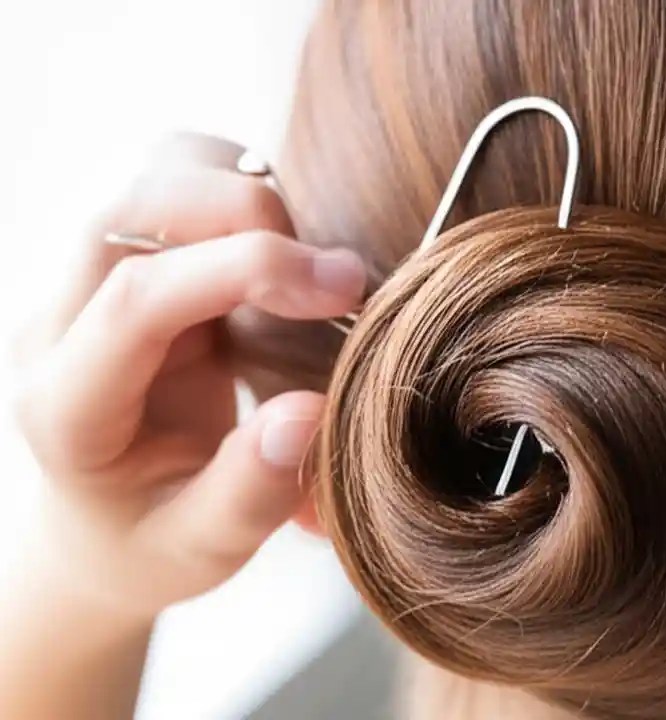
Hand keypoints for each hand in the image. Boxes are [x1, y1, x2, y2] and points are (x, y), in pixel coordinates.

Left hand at [11, 134, 364, 620]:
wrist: (106, 527)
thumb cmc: (152, 542)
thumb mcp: (202, 551)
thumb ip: (251, 493)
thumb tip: (312, 412)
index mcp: (66, 405)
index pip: (138, 299)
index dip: (248, 270)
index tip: (345, 290)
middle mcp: (60, 325)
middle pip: (134, 209)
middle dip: (249, 216)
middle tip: (337, 279)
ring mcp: (90, 282)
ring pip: (155, 174)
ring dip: (243, 194)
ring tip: (303, 266)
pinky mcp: (133, 258)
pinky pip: (181, 178)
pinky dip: (241, 190)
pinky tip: (280, 253)